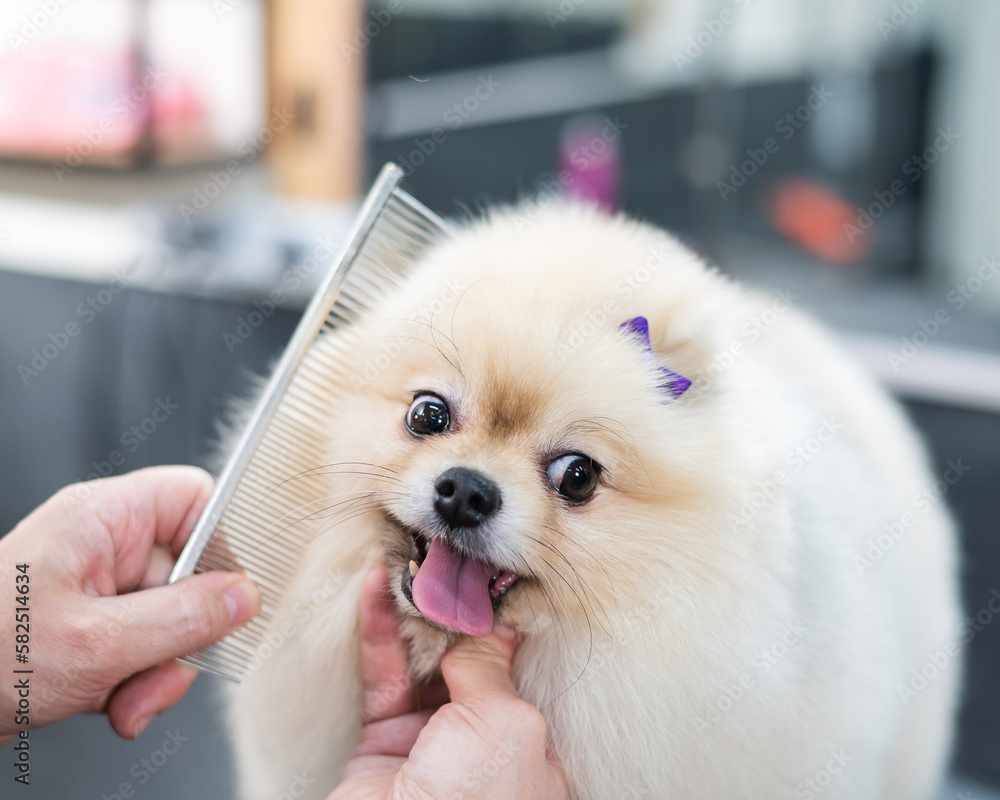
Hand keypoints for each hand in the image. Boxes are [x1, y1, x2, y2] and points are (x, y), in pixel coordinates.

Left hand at [0, 466, 260, 742]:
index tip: (226, 596)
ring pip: (169, 617)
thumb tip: (244, 597)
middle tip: (157, 674)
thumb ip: (183, 618)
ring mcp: (96, 585)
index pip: (194, 499)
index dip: (221, 542)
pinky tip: (111, 704)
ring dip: (158, 669)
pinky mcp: (90, 624)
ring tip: (125, 702)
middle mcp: (102, 543)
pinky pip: (142, 644)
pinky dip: (135, 680)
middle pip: (188, 571)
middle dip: (180, 636)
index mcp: (103, 518)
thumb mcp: (99, 642)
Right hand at [328, 567, 569, 799]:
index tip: (502, 574)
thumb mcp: (504, 725)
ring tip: (412, 561)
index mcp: (535, 751)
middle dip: (461, 612)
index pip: (528, 671)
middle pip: (474, 661)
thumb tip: (484, 628)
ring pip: (425, 661)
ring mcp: (434, 744)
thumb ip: (492, 669)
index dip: (514, 622)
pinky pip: (382, 675)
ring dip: (416, 612)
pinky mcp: (383, 743)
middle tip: (451, 559)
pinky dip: (378, 631)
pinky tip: (376, 587)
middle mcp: (486, 745)